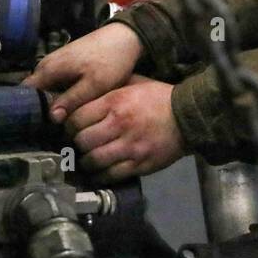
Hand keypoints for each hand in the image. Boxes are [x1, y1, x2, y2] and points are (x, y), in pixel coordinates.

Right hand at [23, 22, 143, 117]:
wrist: (125, 37)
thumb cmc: (110, 61)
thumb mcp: (94, 85)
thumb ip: (71, 101)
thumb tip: (51, 117)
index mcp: (48, 69)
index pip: (24, 92)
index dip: (28, 110)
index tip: (37, 127)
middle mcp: (46, 64)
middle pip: (34, 92)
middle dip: (41, 109)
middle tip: (52, 129)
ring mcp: (55, 62)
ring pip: (45, 88)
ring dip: (52, 103)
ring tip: (62, 121)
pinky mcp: (65, 63)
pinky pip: (54, 83)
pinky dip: (59, 95)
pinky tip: (71, 106)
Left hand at [61, 77, 185, 181]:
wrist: (188, 116)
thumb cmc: (158, 97)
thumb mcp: (133, 82)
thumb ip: (108, 88)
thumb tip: (82, 94)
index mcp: (115, 102)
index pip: (77, 118)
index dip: (69, 125)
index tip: (71, 128)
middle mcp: (119, 125)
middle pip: (82, 140)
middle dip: (77, 143)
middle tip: (79, 143)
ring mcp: (129, 147)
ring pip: (94, 160)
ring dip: (86, 161)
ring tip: (87, 158)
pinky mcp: (139, 164)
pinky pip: (111, 175)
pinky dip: (100, 175)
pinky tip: (98, 171)